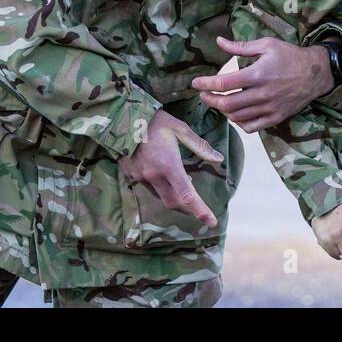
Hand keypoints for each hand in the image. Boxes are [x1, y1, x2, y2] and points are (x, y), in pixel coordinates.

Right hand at [118, 110, 223, 226]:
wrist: (122, 118)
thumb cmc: (155, 121)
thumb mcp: (181, 129)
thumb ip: (200, 146)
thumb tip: (219, 159)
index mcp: (169, 166)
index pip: (187, 196)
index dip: (201, 211)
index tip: (211, 222)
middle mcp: (154, 176)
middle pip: (174, 202)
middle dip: (189, 209)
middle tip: (201, 210)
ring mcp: (141, 177)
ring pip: (161, 197)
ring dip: (175, 199)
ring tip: (186, 192)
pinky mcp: (131, 175)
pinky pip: (149, 188)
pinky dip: (162, 188)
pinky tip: (166, 180)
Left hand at [192, 37, 334, 132]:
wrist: (315, 73)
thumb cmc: (290, 56)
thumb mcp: (266, 45)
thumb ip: (240, 46)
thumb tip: (218, 41)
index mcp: (257, 74)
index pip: (224, 83)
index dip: (206, 84)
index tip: (196, 83)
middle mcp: (261, 94)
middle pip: (226, 104)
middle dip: (210, 100)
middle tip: (204, 95)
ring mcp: (269, 108)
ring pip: (236, 117)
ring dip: (223, 110)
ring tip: (219, 102)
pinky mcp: (275, 118)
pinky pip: (251, 127)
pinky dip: (239, 123)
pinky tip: (236, 114)